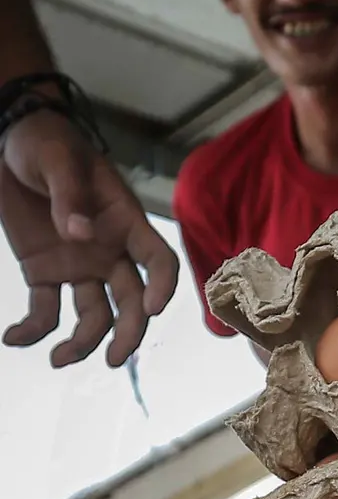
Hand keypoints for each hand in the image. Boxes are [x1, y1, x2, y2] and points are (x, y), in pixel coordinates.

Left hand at [0, 108, 178, 366]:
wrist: (11, 139)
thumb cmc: (46, 142)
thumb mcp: (58, 160)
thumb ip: (69, 196)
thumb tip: (78, 235)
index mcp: (124, 224)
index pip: (157, 261)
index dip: (162, 286)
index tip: (151, 309)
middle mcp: (108, 253)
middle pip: (130, 302)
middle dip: (127, 333)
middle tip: (115, 359)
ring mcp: (78, 266)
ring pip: (92, 315)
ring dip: (82, 342)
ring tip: (58, 359)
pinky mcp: (44, 272)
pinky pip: (44, 310)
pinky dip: (31, 330)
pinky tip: (12, 339)